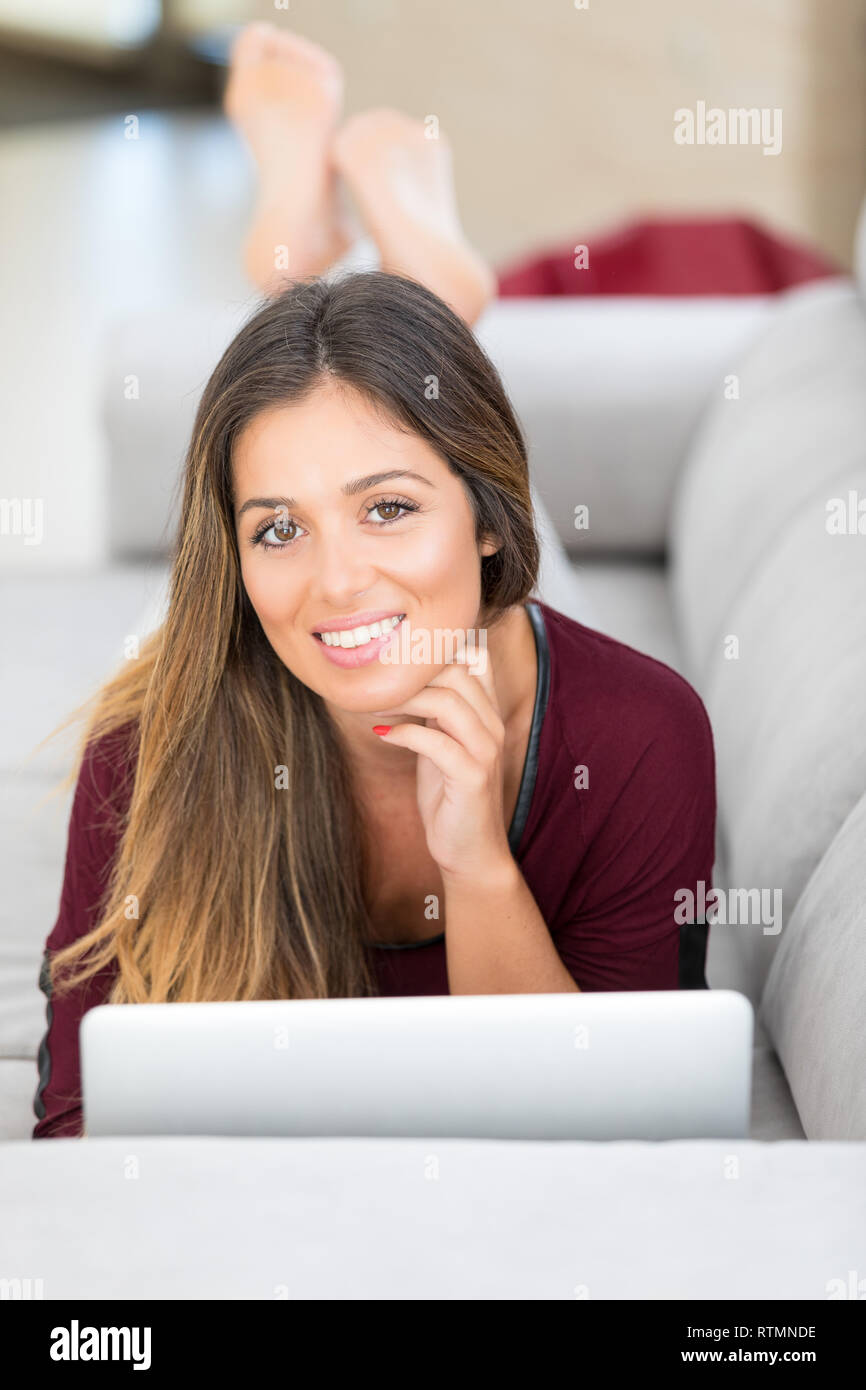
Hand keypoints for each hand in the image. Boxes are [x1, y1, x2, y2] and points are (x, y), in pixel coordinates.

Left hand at [372, 648, 513, 883]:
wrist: (470, 852)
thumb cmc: (450, 796)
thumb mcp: (441, 744)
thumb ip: (433, 713)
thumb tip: (400, 681)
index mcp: (487, 713)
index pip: (474, 656)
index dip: (435, 648)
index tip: (393, 658)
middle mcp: (492, 725)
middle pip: (457, 671)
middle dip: (410, 671)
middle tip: (374, 681)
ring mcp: (486, 750)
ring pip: (447, 702)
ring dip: (402, 699)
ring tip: (372, 705)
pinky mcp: (472, 777)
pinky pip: (436, 742)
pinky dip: (403, 734)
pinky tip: (381, 735)